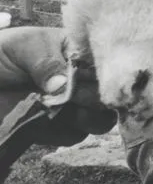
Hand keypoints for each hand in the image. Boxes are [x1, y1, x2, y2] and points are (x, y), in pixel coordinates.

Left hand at [0, 26, 114, 145]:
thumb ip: (45, 62)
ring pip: (101, 118)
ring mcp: (72, 106)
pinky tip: (47, 122)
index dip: (106, 71)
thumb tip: (63, 85)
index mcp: (79, 52)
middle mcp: (82, 79)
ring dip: (89, 117)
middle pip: (110, 94)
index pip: (109, 63)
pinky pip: (75, 135)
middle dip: (96, 96)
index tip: (88, 77)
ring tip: (67, 111)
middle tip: (74, 96)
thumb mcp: (22, 47)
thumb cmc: (0, 55)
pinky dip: (65, 131)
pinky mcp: (57, 128)